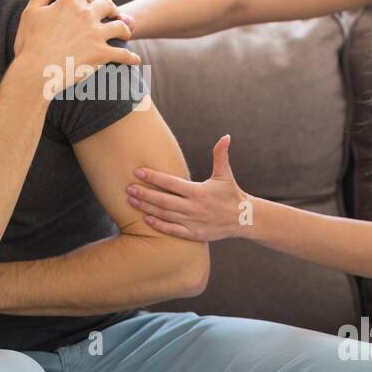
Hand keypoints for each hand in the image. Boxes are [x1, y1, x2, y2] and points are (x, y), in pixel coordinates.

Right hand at [14, 0, 139, 93]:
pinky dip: (131, 57)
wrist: (36, 71)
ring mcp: (96, 35)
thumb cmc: (30, 43)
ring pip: (120, 26)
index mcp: (70, 2)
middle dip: (110, 7)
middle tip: (111, 12)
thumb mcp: (30, 12)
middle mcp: (86, 15)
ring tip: (125, 33)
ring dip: (124, 29)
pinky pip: (123, 55)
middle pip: (107, 4)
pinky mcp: (102, 54)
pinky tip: (136, 60)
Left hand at [126, 134, 249, 241]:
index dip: (153, 177)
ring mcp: (193, 222)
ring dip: (146, 208)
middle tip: (128, 188)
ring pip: (165, 215)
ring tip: (131, 200)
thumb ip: (221, 155)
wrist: (243, 219)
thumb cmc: (231, 194)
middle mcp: (194, 208)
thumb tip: (226, 136)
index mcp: (198, 192)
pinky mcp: (194, 234)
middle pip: (163, 200)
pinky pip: (172, 230)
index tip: (138, 172)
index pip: (171, 183)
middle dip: (144, 194)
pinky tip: (146, 219)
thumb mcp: (225, 174)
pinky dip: (158, 225)